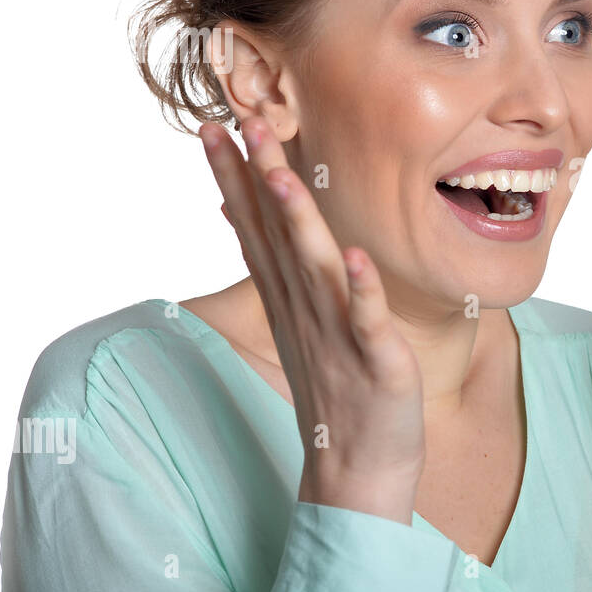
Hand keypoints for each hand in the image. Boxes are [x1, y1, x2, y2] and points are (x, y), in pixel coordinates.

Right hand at [198, 116, 424, 524]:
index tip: (213, 123)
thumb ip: (280, 273)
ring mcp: (337, 336)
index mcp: (288, 300)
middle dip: (257, 176)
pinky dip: (361, 291)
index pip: (254, 227)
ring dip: (296, 222)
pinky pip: (367, 322)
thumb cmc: (337, 391)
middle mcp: (304, 311)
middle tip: (240, 118)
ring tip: (283, 174)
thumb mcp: (299, 325)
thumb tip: (246, 221)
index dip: (234, 175)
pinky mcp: (377, 363)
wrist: (356, 473)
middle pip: (274, 235)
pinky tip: (354, 257)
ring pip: (312, 269)